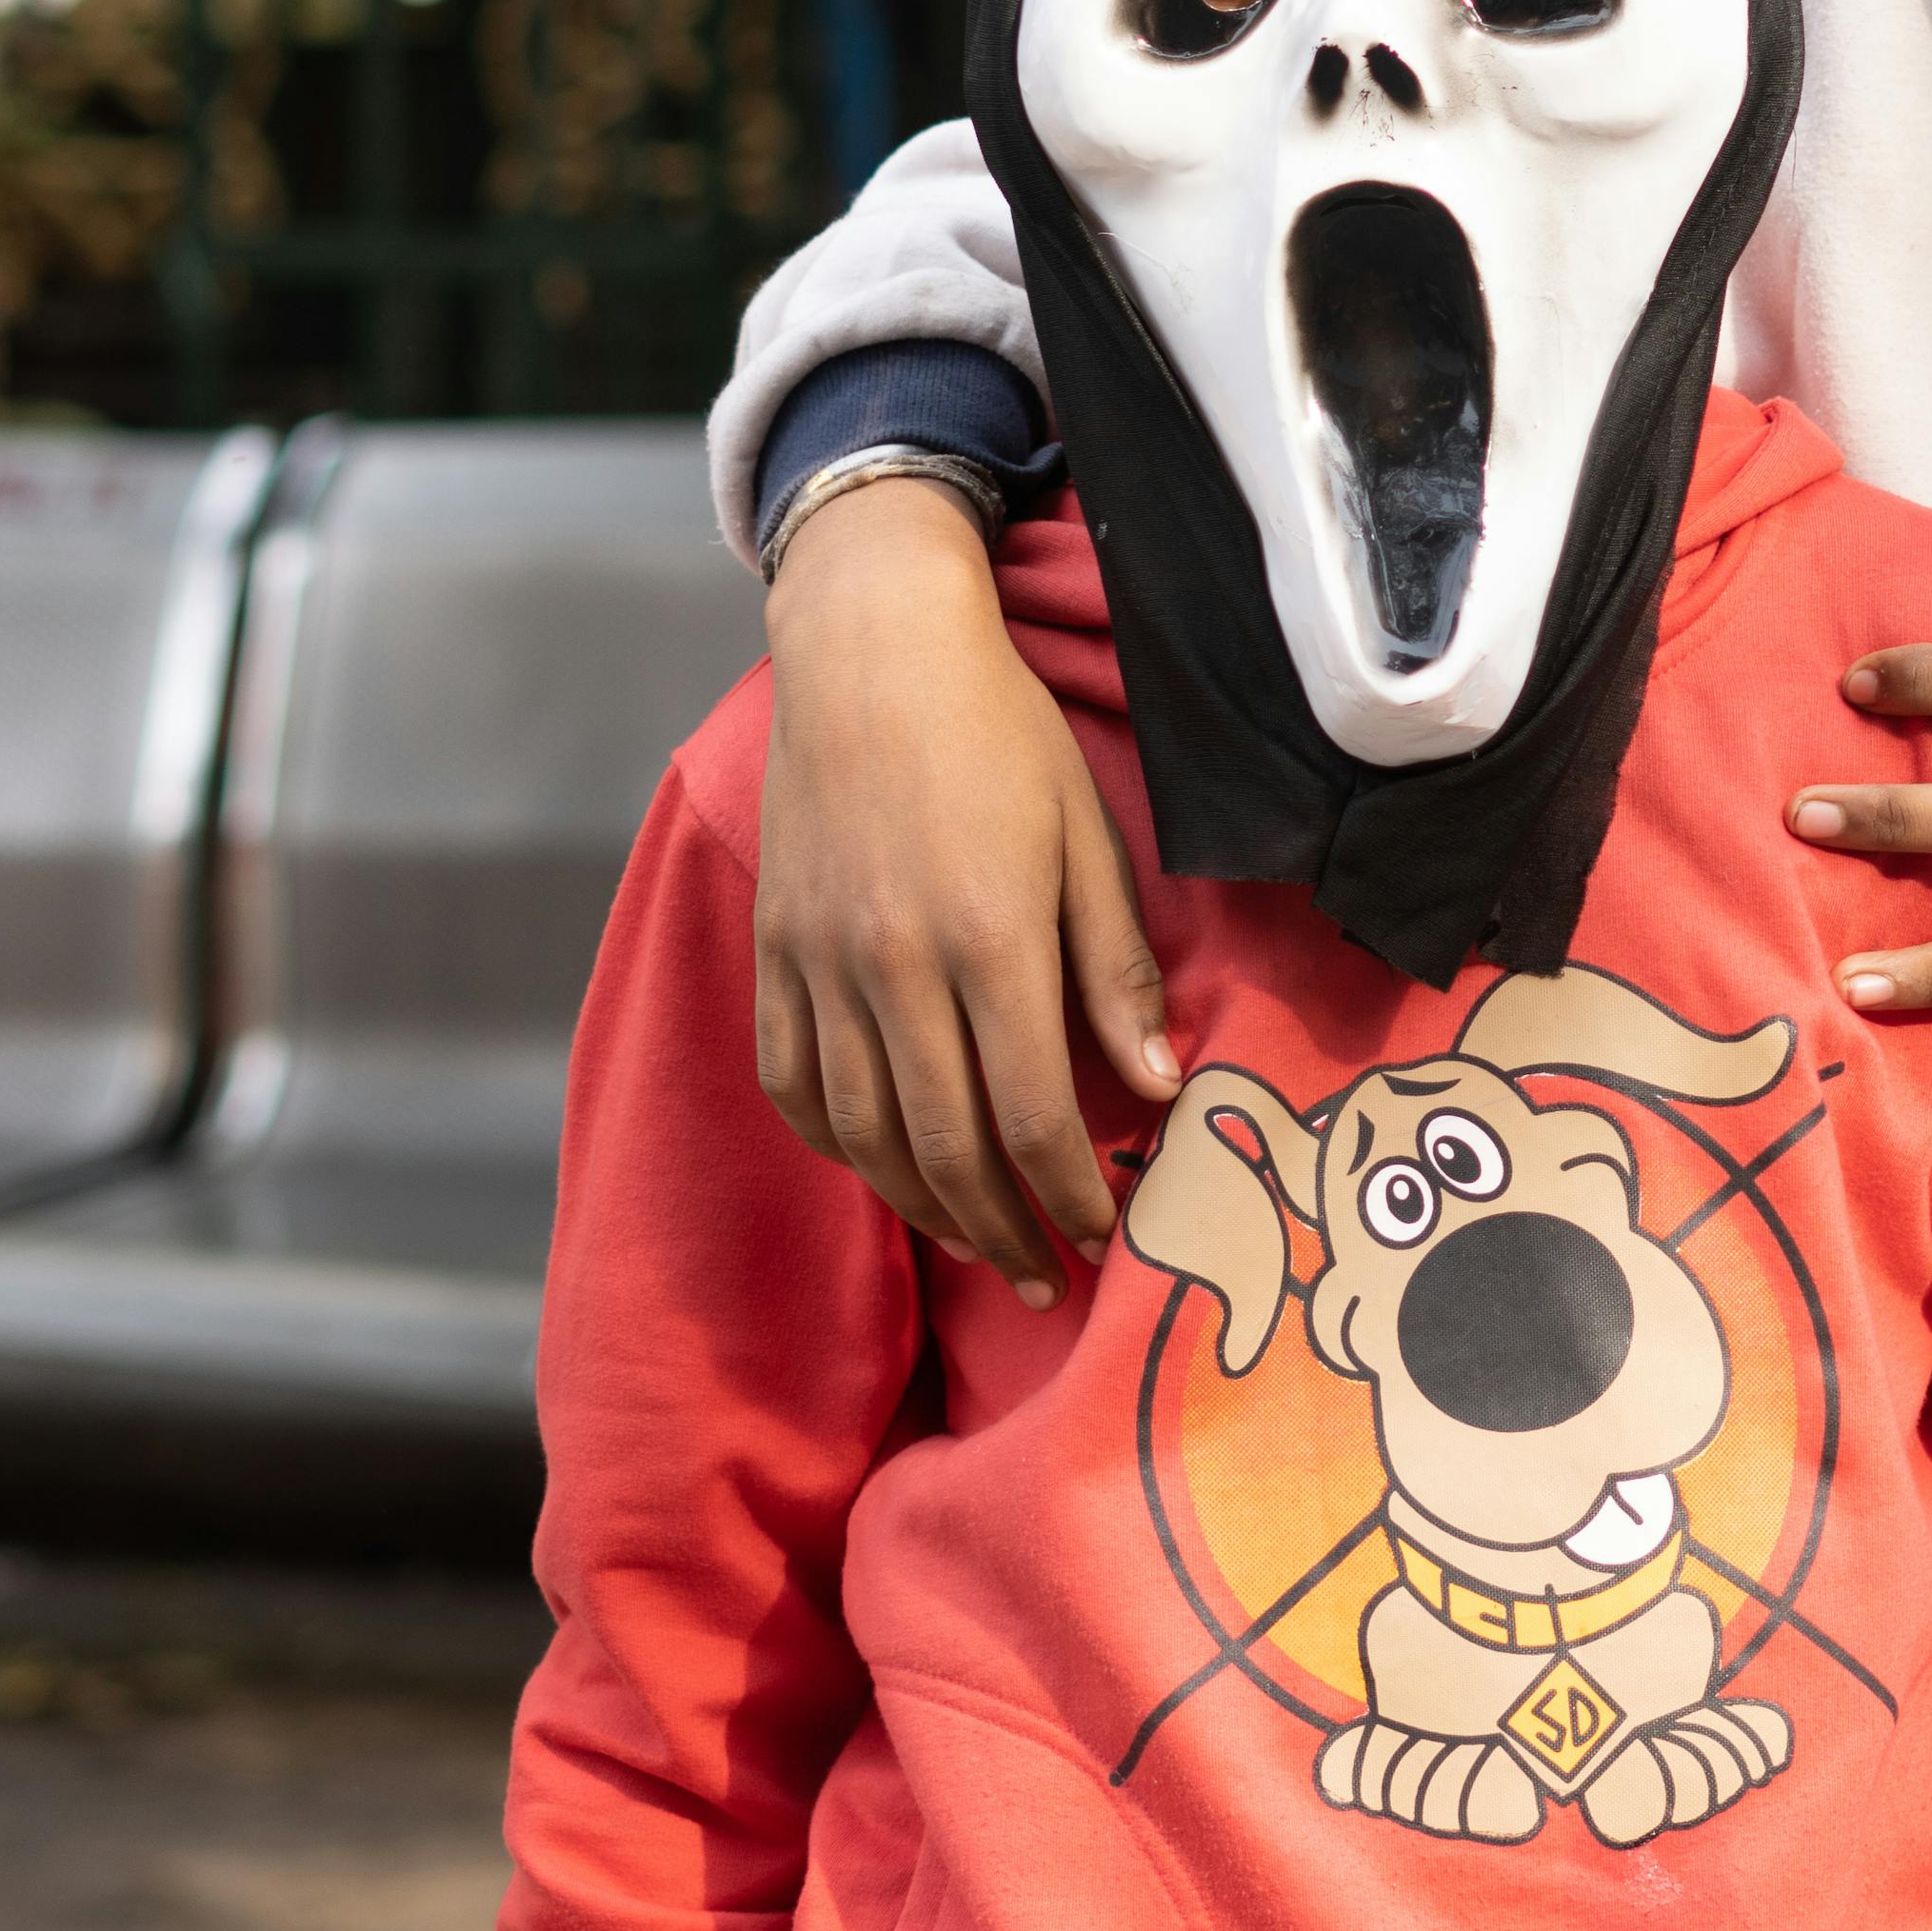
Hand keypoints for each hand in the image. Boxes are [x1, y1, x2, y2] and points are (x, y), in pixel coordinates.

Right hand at [754, 474, 1171, 1306]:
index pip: (1034, 1116)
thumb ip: (1115, 972)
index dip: (1071, 1194)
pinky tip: (883, 1167)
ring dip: (922, 1209)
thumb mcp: (1088, 840)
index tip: (1105, 1235)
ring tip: (976, 1243)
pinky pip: (793, 1084)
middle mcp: (893, 967)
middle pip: (945, 1150)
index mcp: (989, 939)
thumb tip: (1159, 1088)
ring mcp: (818, 964)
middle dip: (1003, 1232)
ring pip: (863, 1135)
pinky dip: (838, 1146)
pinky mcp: (772, 951)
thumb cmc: (1001, 736)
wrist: (870, 652)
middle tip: (1046, 1278)